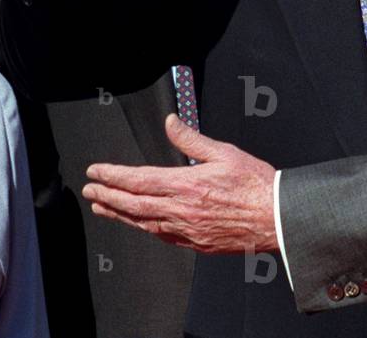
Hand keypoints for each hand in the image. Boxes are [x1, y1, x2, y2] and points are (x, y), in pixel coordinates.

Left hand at [82, 114, 278, 252]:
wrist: (276, 218)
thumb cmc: (256, 186)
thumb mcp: (225, 152)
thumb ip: (192, 139)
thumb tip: (172, 123)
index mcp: (186, 184)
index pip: (138, 179)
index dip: (112, 176)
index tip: (96, 172)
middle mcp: (181, 210)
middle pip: (133, 204)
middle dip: (107, 196)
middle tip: (90, 190)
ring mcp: (186, 230)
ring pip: (142, 222)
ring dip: (119, 214)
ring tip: (102, 208)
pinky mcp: (196, 243)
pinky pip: (161, 236)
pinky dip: (143, 228)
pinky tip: (138, 223)